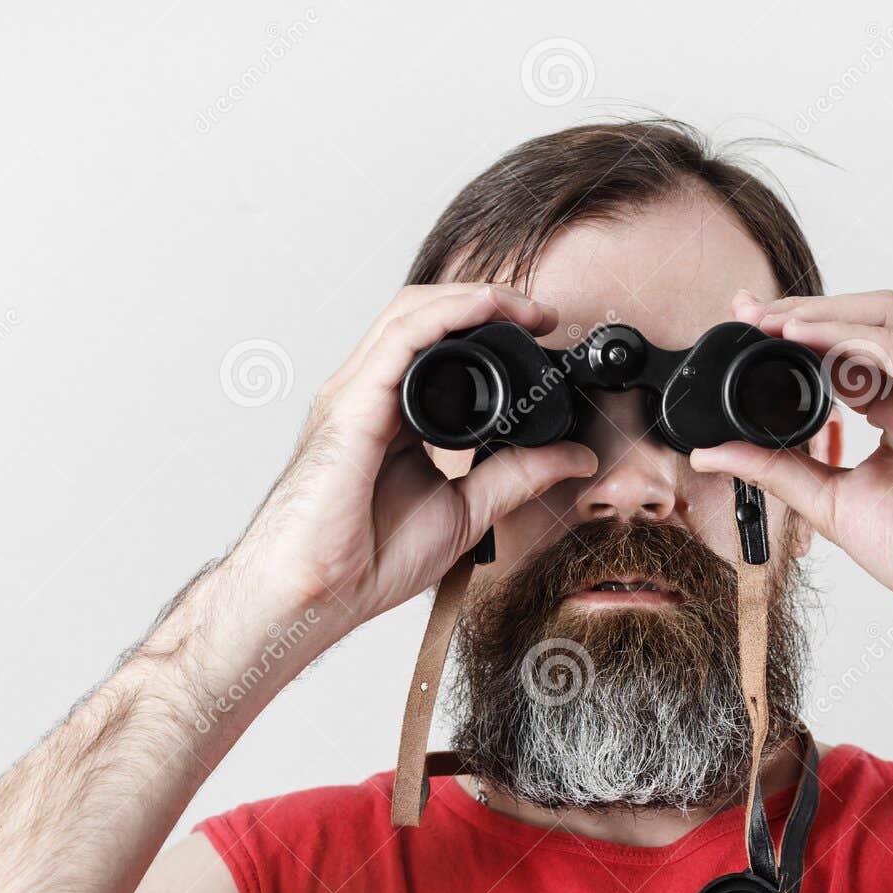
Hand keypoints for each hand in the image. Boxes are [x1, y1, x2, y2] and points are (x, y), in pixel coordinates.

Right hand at [230, 284, 596, 633]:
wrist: (317, 594)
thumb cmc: (365, 560)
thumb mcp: (467, 510)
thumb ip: (518, 476)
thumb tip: (575, 457)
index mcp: (393, 415)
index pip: (438, 346)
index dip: (490, 326)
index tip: (543, 331)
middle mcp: (370, 395)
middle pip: (423, 316)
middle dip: (485, 301)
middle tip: (541, 313)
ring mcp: (355, 395)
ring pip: (409, 313)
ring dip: (469, 298)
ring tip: (520, 303)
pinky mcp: (350, 406)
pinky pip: (398, 340)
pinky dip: (442, 315)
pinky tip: (480, 309)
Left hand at [691, 289, 892, 644]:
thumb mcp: (827, 501)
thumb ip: (774, 468)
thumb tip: (712, 453)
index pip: (848, 350)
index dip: (797, 333)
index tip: (748, 325)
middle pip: (866, 321)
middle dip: (804, 312)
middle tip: (750, 311)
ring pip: (885, 320)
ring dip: (823, 315)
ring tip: (771, 320)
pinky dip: (852, 336)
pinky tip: (809, 338)